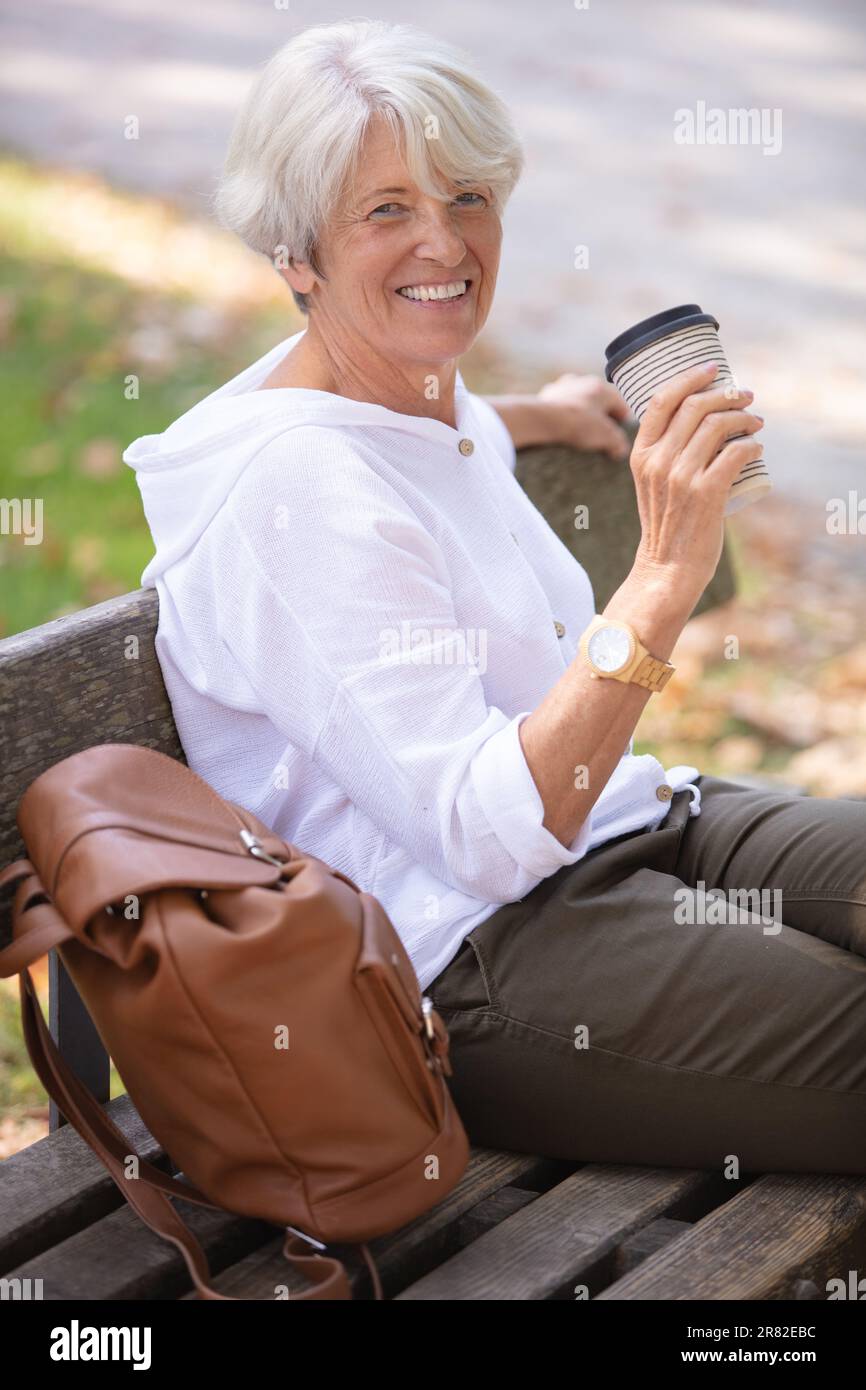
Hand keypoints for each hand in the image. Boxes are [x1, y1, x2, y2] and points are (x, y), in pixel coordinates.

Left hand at [536, 373, 631, 458]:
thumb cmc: (578, 425)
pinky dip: (561, 416)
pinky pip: (557, 407)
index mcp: (600, 387)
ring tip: (577, 435)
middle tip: (598, 437)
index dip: (622, 423)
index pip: (619, 404)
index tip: (618, 437)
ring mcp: (561, 387)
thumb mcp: (606, 437)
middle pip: (597, 402)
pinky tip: (559, 430)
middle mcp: (581, 381)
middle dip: (599, 418)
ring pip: (576, 402)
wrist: (542, 421)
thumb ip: (617, 443)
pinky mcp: (543, 396)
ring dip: (579, 415)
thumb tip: (620, 450)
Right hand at [630, 363, 763, 605]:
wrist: (666, 569)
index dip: (689, 377)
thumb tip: (700, 421)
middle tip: (745, 396)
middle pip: (695, 406)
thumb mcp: (651, 485)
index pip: (661, 400)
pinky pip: (736, 452)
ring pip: (718, 425)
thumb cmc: (665, 526)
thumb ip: (663, 454)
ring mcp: (681, 477)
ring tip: (756, 422)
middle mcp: (658, 462)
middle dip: (726, 394)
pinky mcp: (707, 493)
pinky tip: (756, 447)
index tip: (712, 368)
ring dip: (744, 417)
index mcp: (640, 455)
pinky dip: (751, 444)